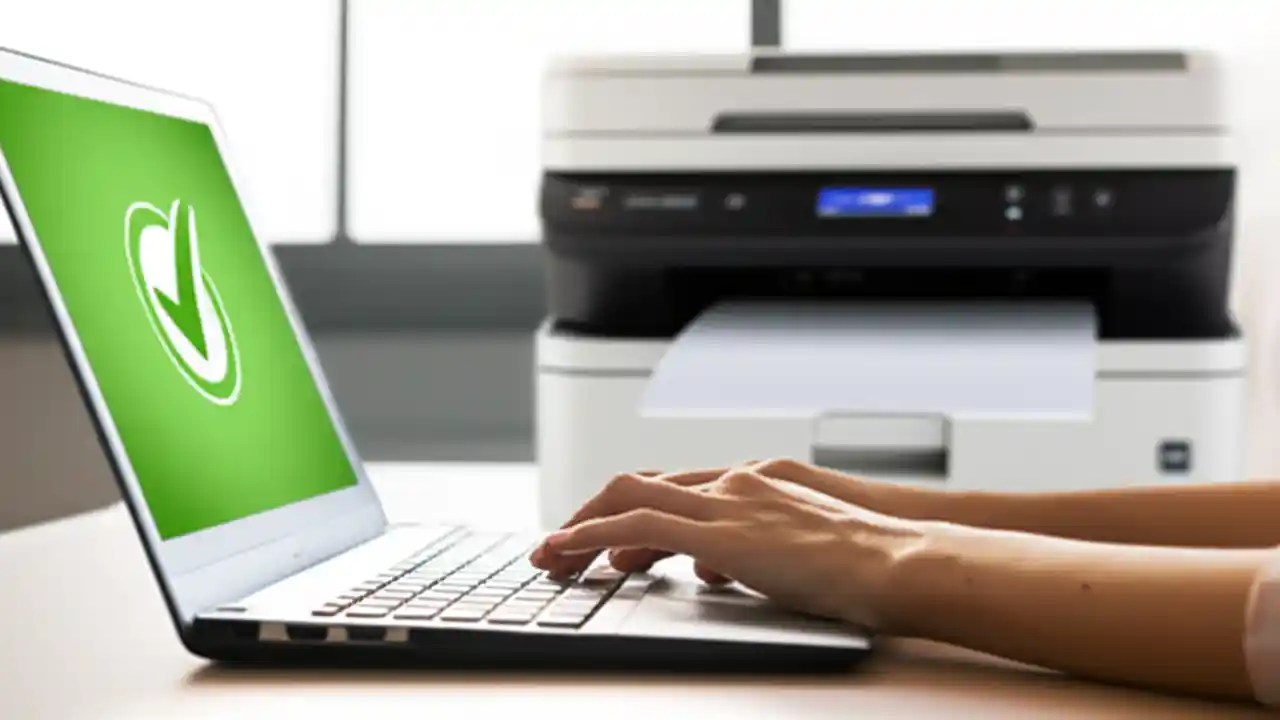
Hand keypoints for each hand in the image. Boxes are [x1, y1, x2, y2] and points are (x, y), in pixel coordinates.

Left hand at [528, 465, 931, 629]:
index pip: (669, 487)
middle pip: (641, 485)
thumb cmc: (862, 563)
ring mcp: (728, 501)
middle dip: (590, 513)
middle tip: (558, 545)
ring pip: (629, 497)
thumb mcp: (793, 549)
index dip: (624, 508)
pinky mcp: (725, 531)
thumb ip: (745, 548)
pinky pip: (638, 523)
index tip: (595, 534)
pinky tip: (567, 551)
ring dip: (580, 526)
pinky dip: (591, 534)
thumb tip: (707, 568)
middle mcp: (733, 480)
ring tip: (550, 557)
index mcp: (751, 480)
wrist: (900, 560)